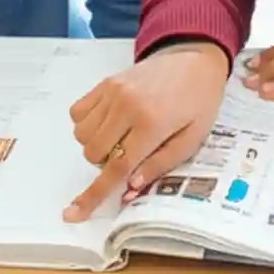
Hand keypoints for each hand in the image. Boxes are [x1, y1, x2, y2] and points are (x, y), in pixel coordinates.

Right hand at [64, 42, 229, 221]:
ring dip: (96, 145)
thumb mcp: (192, 138)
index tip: (73, 213)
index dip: (94, 194)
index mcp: (152, 123)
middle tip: (130, 154)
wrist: (194, 59)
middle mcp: (127, 106)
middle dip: (106, 164)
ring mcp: (112, 92)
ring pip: (82, 135)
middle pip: (94, 153)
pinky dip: (87, 125)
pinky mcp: (104, 82)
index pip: (116, 167)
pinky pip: (77, 113)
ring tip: (121, 136)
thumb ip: (161, 163)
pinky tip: (109, 122)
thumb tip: (130, 187)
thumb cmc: (199, 101)